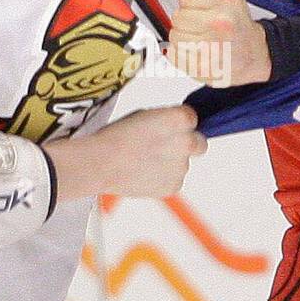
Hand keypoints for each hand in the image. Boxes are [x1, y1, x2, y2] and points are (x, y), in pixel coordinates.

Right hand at [44, 105, 207, 200]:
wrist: (100, 163)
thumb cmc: (116, 136)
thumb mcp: (144, 114)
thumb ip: (167, 120)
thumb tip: (175, 127)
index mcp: (179, 119)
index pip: (192, 118)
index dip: (178, 123)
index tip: (165, 127)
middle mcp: (186, 143)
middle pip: (199, 144)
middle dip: (187, 144)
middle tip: (163, 146)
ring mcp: (181, 168)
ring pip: (183, 164)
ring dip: (171, 162)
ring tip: (144, 161)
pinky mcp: (173, 186)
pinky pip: (174, 179)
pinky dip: (163, 178)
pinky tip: (144, 173)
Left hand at [168, 0, 271, 86]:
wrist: (255, 56)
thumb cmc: (239, 28)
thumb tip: (180, 0)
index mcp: (226, 2)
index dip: (188, 4)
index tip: (196, 10)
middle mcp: (220, 23)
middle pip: (178, 18)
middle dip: (185, 22)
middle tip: (199, 27)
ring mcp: (211, 48)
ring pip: (174, 37)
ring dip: (182, 39)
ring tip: (198, 40)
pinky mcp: (202, 68)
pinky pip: (174, 56)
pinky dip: (180, 55)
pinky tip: (195, 53)